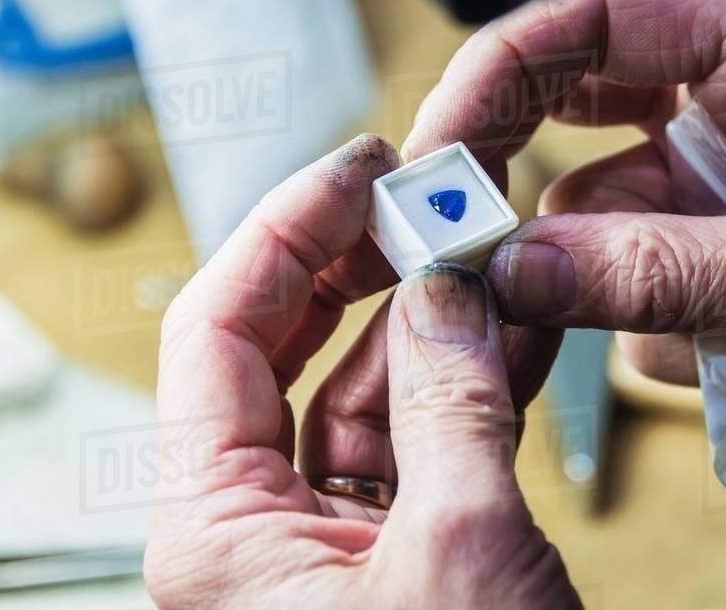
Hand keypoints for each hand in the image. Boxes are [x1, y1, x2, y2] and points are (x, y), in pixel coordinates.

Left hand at [145, 135, 577, 609]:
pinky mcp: (396, 551)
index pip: (214, 335)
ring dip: (430, 319)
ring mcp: (328, 537)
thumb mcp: (460, 547)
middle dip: (356, 264)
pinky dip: (467, 382)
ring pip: (364, 390)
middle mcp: (257, 529)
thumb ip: (452, 406)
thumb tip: (448, 290)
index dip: (283, 234)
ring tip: (482, 248)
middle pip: (283, 351)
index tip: (357, 172)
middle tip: (414, 195)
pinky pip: (419, 439)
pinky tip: (511, 323)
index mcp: (219, 533)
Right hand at [403, 0, 725, 514]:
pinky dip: (652, 329)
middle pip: (585, 103)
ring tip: (647, 334)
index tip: (441, 143)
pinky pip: (643, 282)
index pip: (607, 19)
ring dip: (597, 275)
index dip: (507, 67)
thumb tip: (511, 268)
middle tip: (460, 231)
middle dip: (521, 168)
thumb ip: (654, 270)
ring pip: (604, 210)